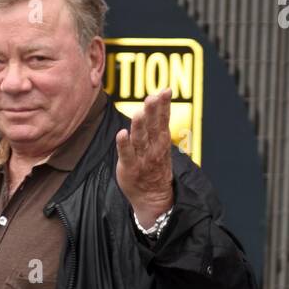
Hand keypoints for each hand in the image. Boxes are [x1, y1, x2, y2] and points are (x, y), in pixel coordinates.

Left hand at [115, 88, 174, 226]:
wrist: (153, 198)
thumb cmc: (154, 167)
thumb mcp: (161, 145)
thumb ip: (157, 124)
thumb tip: (158, 101)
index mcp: (162, 140)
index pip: (163, 119)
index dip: (165, 105)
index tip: (166, 91)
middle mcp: (153, 148)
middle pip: (152, 127)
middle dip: (152, 112)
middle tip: (152, 98)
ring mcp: (141, 158)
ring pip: (140, 139)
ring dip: (139, 126)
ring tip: (139, 113)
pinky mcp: (129, 168)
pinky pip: (126, 154)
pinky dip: (124, 144)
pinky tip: (121, 133)